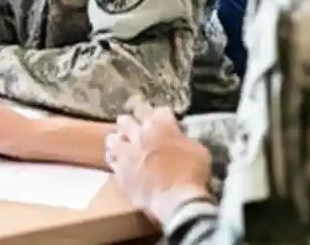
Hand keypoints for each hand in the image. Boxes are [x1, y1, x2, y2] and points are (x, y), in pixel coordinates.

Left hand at [106, 103, 212, 221]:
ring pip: (112, 138)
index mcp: (160, 125)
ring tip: (124, 147)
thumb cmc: (191, 174)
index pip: (155, 110)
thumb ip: (183, 139)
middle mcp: (138, 134)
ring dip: (119, 141)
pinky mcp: (118, 169)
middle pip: (126, 119)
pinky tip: (120, 163)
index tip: (161, 120)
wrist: (175, 199)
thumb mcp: (198, 150)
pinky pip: (111, 159)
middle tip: (137, 132)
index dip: (159, 115)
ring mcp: (125, 151)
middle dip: (131, 123)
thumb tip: (178, 137)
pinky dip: (115, 160)